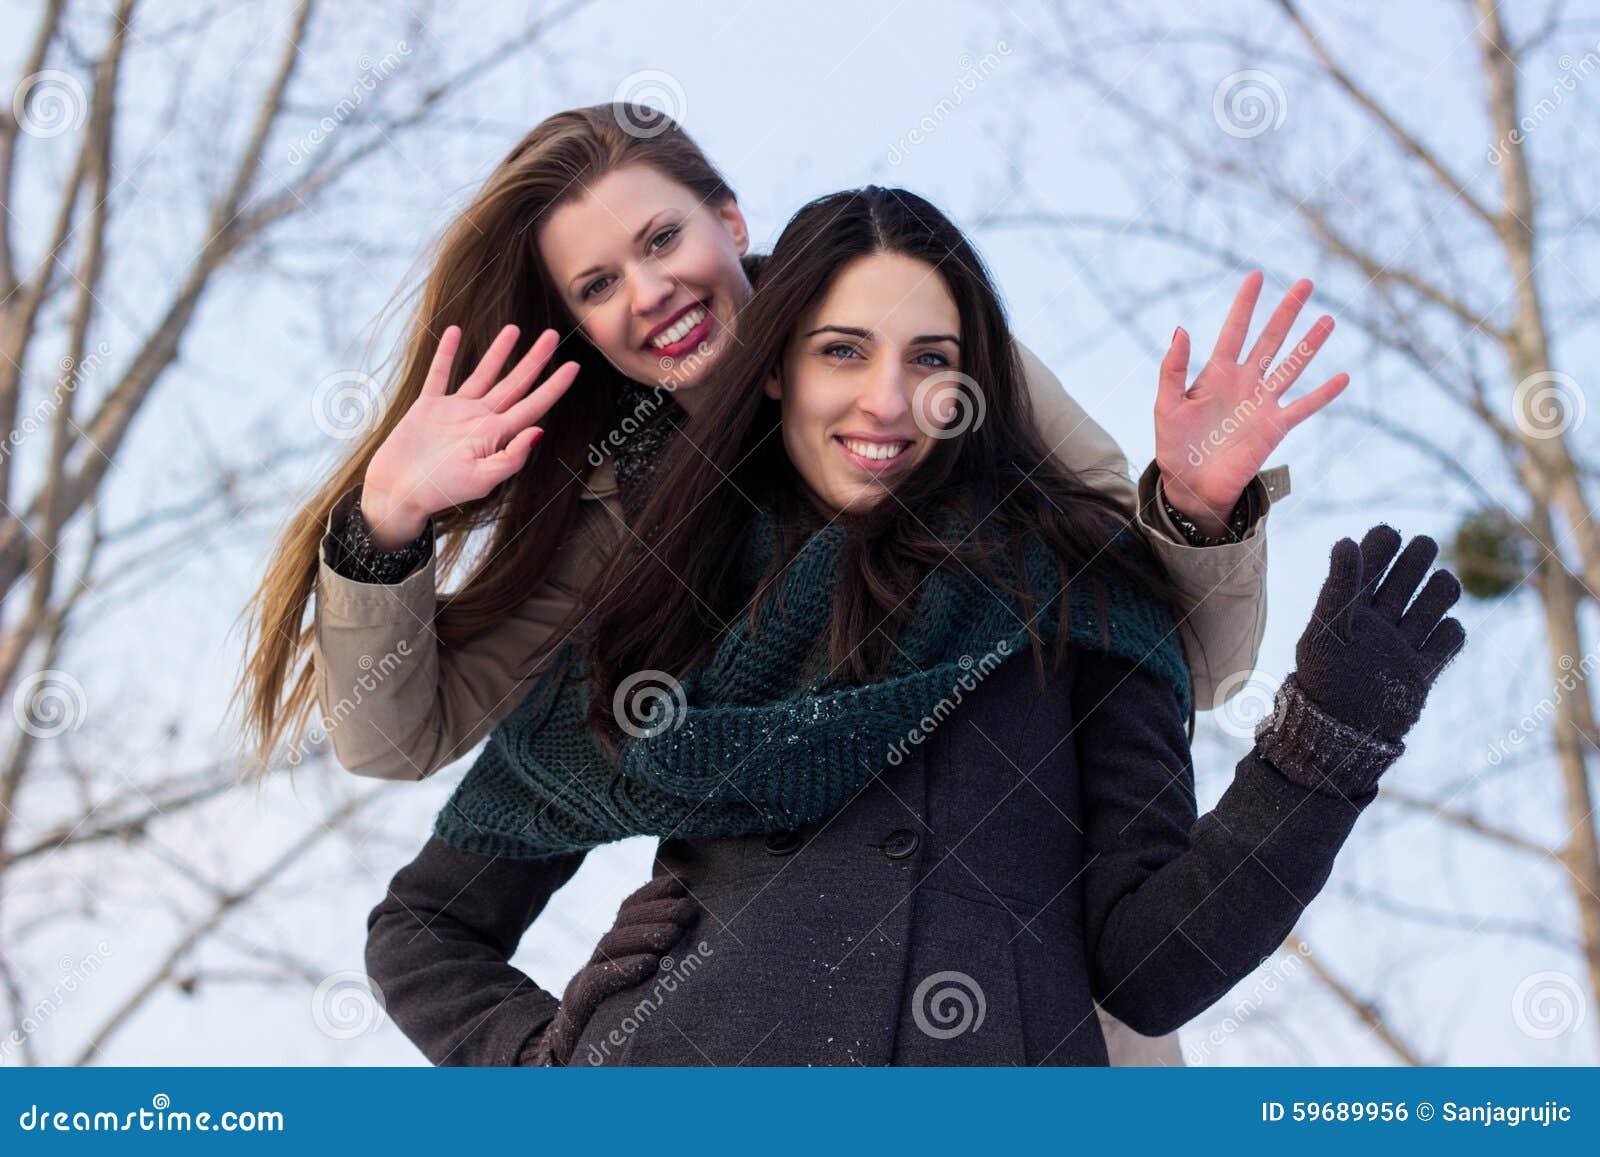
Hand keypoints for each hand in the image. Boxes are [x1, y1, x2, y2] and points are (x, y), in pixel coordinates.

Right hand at [361, 324, 578, 548]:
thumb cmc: (440, 492)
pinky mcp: (428, 406)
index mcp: (496, 436)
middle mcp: (480, 419)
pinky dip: (446, 352)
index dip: (554, 387)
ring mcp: (455, 410)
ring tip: (514, 329)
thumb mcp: (481, 481)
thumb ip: (511, 457)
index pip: (533, 406)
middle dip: (534, 360)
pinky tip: (455, 331)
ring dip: (498, 351)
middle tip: (552, 335)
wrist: (399, 492)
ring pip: (483, 374)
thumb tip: (539, 431)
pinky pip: (440, 373)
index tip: (574, 366)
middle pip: (514, 383)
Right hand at [520, 874, 698, 1065]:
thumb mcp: (645, 980)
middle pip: (623, 922)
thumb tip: (699, 921)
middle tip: (688, 911)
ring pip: (611, 946)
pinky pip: (597, 983)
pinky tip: (647, 965)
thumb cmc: (625, 1017)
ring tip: (672, 935)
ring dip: (643, 936)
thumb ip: (663, 953)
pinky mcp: (577, 1006)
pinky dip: (622, 970)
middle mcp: (600, 957)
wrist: (579, 1060)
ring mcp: (585, 979)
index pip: (629, 908)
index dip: (651, 892)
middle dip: (656, 911)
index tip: (680, 883)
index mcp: (616, 946)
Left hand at [1155, 271, 1349, 533]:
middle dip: (1286, 312)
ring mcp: (1261, 403)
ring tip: (1328, 320)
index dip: (1245, 304)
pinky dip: (1323, 394)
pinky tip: (1343, 377)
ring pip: (1291, 365)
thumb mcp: (1166, 405)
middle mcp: (1243, 382)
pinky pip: (1304, 407)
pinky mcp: (1275, 427)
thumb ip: (1172, 369)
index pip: (1234, 331)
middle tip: (1305, 283)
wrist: (1190, 486)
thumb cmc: (1174, 446)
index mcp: (1215, 374)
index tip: (1256, 275)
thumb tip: (1180, 329)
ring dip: (1310, 344)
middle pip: (1270, 339)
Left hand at [1292, 525, 1465, 742]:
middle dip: (1416, 559)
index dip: (1381, 547)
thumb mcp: (1328, 627)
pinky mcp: (1420, 671)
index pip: (1370, 566)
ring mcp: (1401, 645)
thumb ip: (1340, 586)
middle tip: (1423, 546)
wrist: (1341, 731)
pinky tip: (1444, 628)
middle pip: (1407, 578)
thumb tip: (1346, 541)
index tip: (1389, 533)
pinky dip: (1450, 632)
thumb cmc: (1325, 677)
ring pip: (1431, 603)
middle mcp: (1378, 622)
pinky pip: (1447, 641)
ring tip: (1441, 583)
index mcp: (1349, 609)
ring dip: (1440, 589)